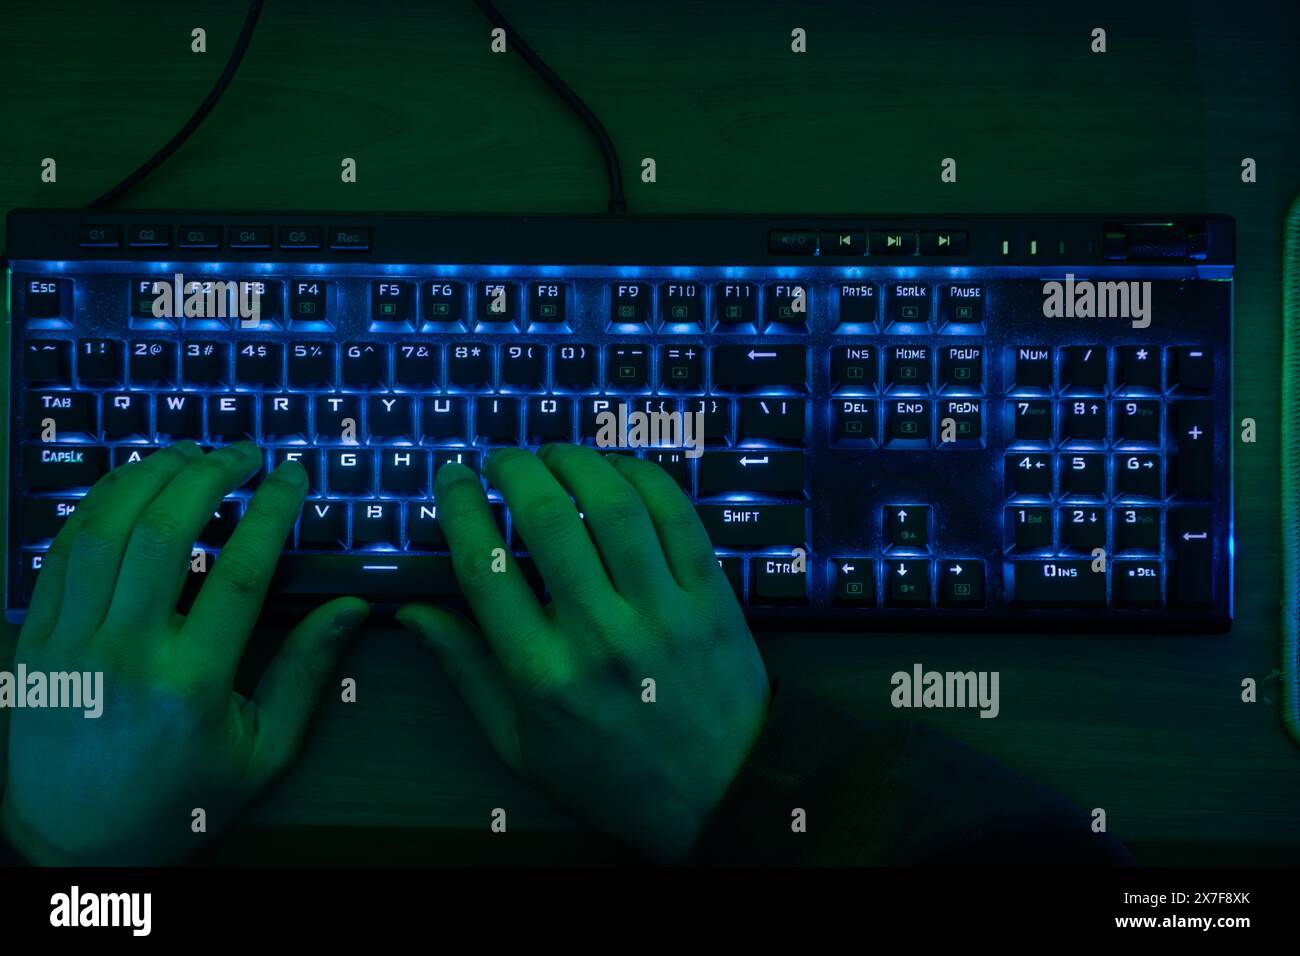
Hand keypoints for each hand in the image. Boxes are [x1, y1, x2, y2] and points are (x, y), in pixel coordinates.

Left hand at [0, 441, 367, 864]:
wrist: (74, 844)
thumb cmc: (182, 800)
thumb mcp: (262, 752)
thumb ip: (306, 674)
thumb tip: (350, 609)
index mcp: (191, 685)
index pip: (240, 572)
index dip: (272, 511)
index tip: (293, 474)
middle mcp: (125, 655)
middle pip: (163, 532)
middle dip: (209, 474)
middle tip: (242, 452)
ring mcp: (69, 645)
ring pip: (104, 530)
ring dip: (148, 476)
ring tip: (187, 454)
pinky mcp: (34, 642)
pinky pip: (61, 553)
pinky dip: (97, 506)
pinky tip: (131, 488)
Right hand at [397, 445, 769, 862]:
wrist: (720, 796)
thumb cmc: (612, 774)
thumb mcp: (522, 745)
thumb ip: (467, 672)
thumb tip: (414, 613)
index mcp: (542, 675)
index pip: (485, 566)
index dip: (460, 507)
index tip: (453, 478)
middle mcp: (600, 635)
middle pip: (548, 518)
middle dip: (516, 469)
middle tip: (504, 459)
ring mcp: (662, 613)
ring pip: (614, 505)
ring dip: (578, 462)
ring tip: (557, 455)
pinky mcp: (711, 599)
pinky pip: (677, 516)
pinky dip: (644, 478)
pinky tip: (620, 471)